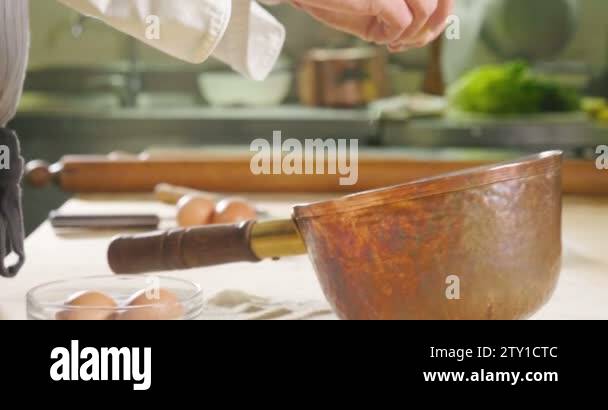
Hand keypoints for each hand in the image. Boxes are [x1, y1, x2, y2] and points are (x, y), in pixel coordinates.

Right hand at [290, 0, 453, 50]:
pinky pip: (402, 23)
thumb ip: (403, 13)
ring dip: (410, 35)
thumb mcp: (377, 7)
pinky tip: (380, 37)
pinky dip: (393, 35)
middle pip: (440, 3)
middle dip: (431, 29)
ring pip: (426, 14)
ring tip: (391, 41)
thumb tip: (431, 32)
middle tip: (409, 42)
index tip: (419, 34)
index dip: (439, 16)